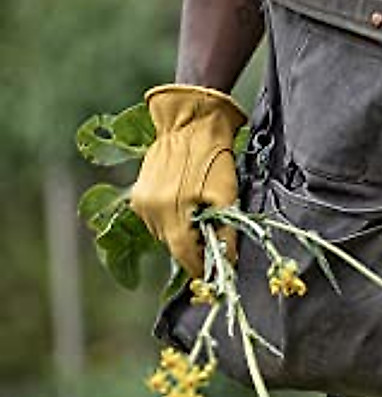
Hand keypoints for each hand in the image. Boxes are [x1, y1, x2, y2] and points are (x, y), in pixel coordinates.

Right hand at [130, 84, 247, 278]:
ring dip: (182, 234)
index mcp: (171, 213)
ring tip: (202, 218)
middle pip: (173, 246)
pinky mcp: (138, 193)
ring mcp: (141, 201)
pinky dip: (172, 220)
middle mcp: (150, 211)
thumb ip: (226, 233)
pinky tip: (187, 206)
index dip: (201, 267)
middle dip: (194, 249)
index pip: (184, 256)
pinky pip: (156, 218)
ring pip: (164, 234)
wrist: (191, 122)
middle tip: (215, 243)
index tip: (215, 274)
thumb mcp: (227, 196)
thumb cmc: (213, 157)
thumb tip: (229, 261)